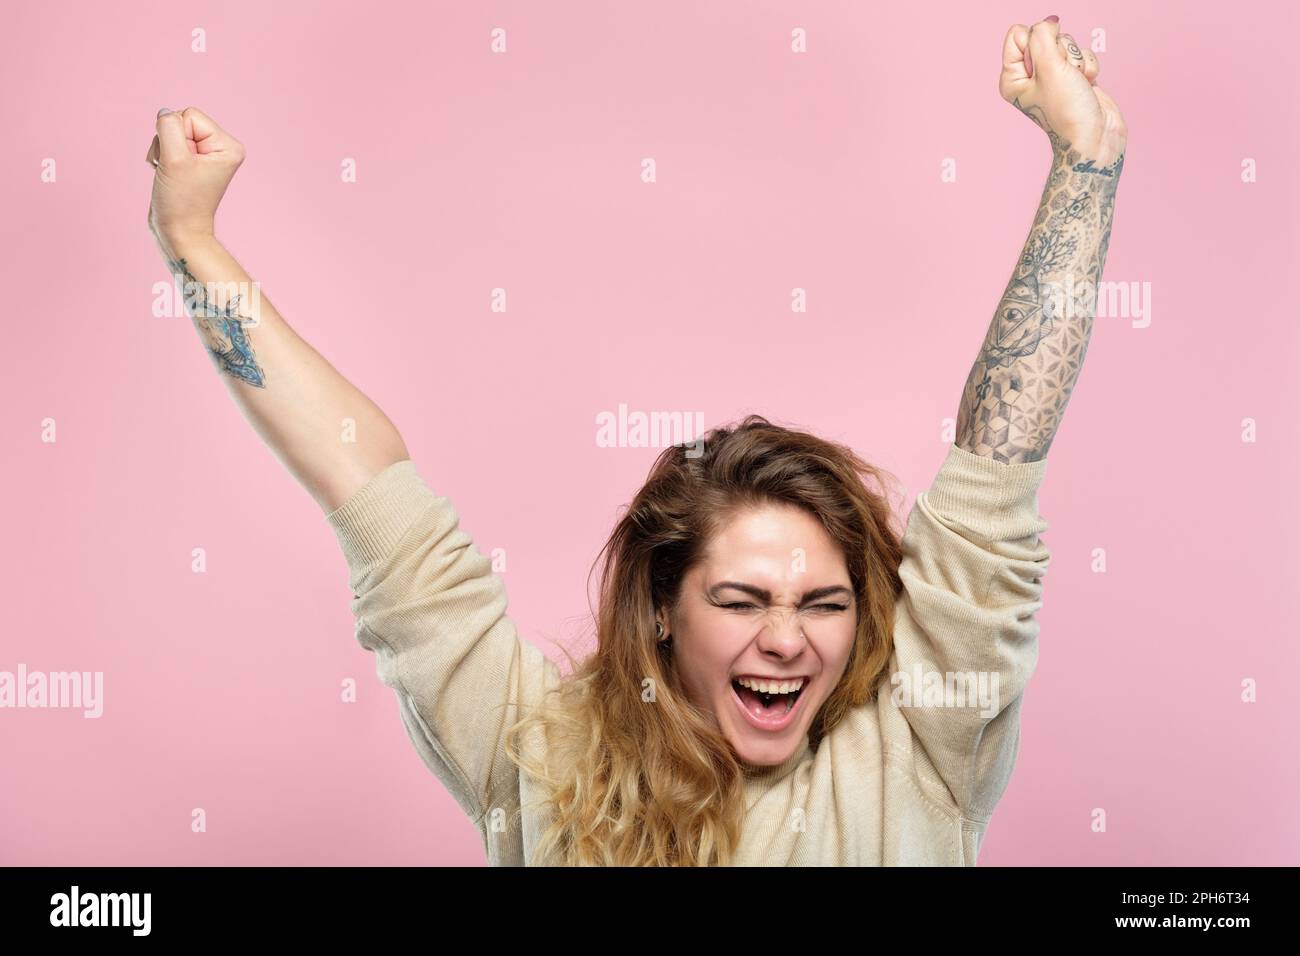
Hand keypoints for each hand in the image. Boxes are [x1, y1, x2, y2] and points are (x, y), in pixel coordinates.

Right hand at [145, 107, 244, 247]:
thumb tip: (164, 112)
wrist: (178, 231)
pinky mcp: (190, 161)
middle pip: (179, 120)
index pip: (189, 114)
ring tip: (170, 174)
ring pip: (169, 132)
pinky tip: (166, 174)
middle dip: (168, 142)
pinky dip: (160, 157)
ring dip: (161, 151)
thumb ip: (169, 126)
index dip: (176, 136)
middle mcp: (220, 148)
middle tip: (175, 170)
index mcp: (228, 145)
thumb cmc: (181, 200)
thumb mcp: (174, 158)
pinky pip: (166, 143)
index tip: (183, 164)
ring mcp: (205, 155)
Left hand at [999, 18, 1126, 166]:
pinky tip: (1087, 85)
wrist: (1095, 136)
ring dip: (1077, 61)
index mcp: (1011, 77)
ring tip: (1076, 83)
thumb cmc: (1067, 109)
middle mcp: (1029, 76)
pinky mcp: (1074, 77)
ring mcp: (1053, 76)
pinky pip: (1083, 53)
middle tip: (1063, 77)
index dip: (1037, 41)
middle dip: (1060, 52)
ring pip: (1067, 43)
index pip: (1017, 34)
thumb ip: (1042, 36)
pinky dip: (1089, 67)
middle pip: (1046, 36)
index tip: (1046, 66)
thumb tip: (1048, 22)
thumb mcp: (1049, 67)